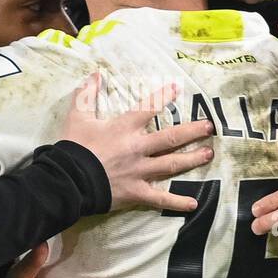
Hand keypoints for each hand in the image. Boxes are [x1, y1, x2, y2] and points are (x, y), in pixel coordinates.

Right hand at [60, 74, 214, 210]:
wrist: (67, 179)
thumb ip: (87, 94)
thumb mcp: (77, 117)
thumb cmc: (73, 148)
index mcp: (124, 127)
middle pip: (171, 137)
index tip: (177, 88)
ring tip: (209, 154)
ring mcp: (139, 171)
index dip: (164, 96)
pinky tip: (194, 203)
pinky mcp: (137, 192)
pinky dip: (177, 202)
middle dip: (192, 131)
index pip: (149, 108)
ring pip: (171, 164)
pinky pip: (160, 198)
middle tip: (210, 127)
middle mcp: (137, 147)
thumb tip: (94, 74)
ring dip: (192, 159)